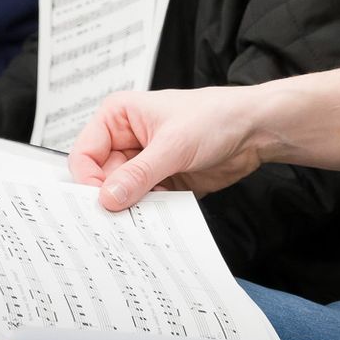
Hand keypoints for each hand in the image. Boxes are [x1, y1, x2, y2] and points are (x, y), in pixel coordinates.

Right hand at [67, 85, 276, 210]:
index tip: (100, 204)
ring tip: (140, 221)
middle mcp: (126, 140)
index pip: (84, 154)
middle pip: (100, 179)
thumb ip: (139, 174)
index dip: (88, 181)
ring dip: (130, 210)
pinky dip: (147, 215)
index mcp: (118, 117)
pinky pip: (143, 205)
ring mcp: (143, 163)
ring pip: (121, 196)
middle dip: (110, 200)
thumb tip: (107, 198)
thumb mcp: (173, 144)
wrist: (254, 130)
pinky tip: (157, 221)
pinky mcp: (160, 182)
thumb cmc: (216, 116)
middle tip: (117, 222)